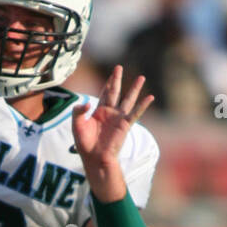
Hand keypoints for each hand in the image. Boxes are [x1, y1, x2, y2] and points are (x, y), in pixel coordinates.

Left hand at [72, 66, 153, 190]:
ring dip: (134, 89)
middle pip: (115, 92)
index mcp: (98, 111)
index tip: (113, 73)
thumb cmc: (85, 144)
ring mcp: (118, 118)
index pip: (104, 93)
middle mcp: (110, 113)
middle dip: (117, 79)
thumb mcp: (76, 125)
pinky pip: (135, 113)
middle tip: (119, 67)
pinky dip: (143, 105)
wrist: (94, 158)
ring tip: (141, 78)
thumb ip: (78, 112)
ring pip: (128, 99)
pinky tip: (150, 97)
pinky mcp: (125, 125)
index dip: (107, 83)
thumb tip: (86, 102)